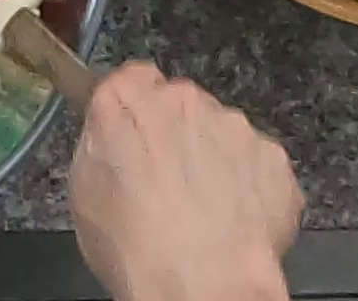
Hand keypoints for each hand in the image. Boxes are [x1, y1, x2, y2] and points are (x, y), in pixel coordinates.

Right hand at [70, 63, 302, 300]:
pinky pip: (256, 163)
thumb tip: (112, 129)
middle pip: (181, 104)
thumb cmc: (133, 244)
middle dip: (175, 134)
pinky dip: (248, 186)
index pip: (131, 78)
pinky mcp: (274, 158)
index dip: (133, 109)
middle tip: (167, 182)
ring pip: (222, 132)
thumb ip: (101, 140)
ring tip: (204, 210)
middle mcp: (184, 100)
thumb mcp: (83, 188)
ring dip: (214, 159)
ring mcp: (235, 127)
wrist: (202, 285)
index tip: (132, 136)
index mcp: (127, 101)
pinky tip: (233, 220)